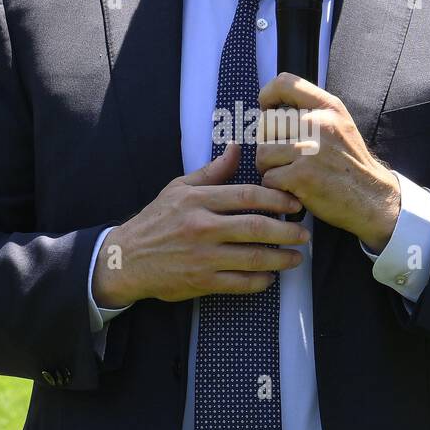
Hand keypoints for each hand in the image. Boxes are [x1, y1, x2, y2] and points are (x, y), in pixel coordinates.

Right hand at [91, 142, 309, 305]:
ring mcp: (202, 256)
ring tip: (296, 257)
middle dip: (286, 230)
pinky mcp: (200, 281)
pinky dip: (259, 281)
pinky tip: (270, 277)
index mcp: (198, 200)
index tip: (294, 204)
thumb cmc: (155, 220)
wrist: (125, 259)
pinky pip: (238, 283)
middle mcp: (201, 227)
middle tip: (305, 233)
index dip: (276, 198)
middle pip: (255, 227)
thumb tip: (237, 147)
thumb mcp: (178, 188)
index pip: (246, 195)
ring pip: (252, 257)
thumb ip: (211, 171)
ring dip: (280, 258)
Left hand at [256, 72, 400, 252]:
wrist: (372, 197)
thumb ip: (311, 111)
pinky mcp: (302, 176)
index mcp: (328, 108)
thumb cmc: (349, 163)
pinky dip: (276, 187)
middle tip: (283, 157)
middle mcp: (319, 124)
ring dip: (269, 168)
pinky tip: (293, 189)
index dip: (267, 95)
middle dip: (268, 144)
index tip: (267, 110)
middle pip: (266, 124)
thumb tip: (268, 108)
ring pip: (263, 153)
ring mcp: (310, 150)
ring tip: (288, 174)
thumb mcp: (339, 125)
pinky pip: (268, 177)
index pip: (285, 83)